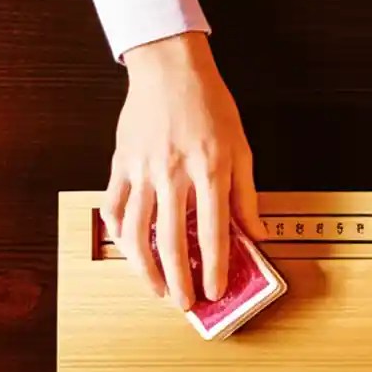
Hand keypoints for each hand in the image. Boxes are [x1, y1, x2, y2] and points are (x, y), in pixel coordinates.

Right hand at [102, 32, 268, 310]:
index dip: (215, 267)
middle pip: (173, 241)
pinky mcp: (121, 164)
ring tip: (156, 288)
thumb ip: (247, 196)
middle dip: (179, 280)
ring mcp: (143, 170)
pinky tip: (129, 251)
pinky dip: (118, 234)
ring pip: (136, 232)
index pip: (213, 232)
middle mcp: (174, 173)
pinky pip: (114, 207)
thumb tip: (258, 234)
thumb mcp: (241, 149)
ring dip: (145, 268)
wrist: (170, 68)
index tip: (216, 291)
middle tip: (185, 303)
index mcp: (209, 170)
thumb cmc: (209, 105)